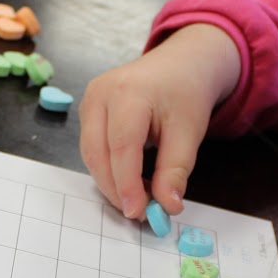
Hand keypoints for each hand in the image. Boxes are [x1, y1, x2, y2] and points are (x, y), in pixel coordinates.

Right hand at [79, 23, 240, 218]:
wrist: (180, 64)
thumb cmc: (186, 93)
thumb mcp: (189, 132)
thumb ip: (176, 170)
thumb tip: (168, 207)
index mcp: (128, 92)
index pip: (121, 146)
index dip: (127, 184)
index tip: (140, 212)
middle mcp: (100, 93)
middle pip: (98, 153)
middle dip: (116, 189)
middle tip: (141, 213)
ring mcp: (89, 100)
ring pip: (91, 154)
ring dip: (111, 182)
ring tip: (140, 199)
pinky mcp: (87, 110)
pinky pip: (92, 149)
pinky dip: (109, 170)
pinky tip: (130, 181)